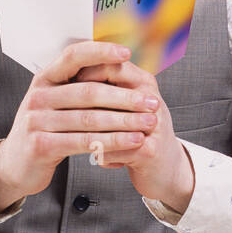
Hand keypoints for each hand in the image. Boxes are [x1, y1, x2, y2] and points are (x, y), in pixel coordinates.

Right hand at [0, 41, 159, 215]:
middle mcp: (38, 96)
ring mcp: (37, 120)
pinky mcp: (41, 145)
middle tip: (151, 102)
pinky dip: (112, 142)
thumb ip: (77, 86)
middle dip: (125, 97)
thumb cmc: (45, 130)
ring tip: (148, 123)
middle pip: (89, 91)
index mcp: (44, 79)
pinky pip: (84, 142)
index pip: (72, 56)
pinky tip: (131, 141)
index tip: (126, 53)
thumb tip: (117, 65)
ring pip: (90, 119)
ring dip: (124, 121)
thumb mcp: (55, 102)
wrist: (16, 165)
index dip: (100, 52)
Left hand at [73, 54, 195, 212]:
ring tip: (74, 138)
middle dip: (82, 105)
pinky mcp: (150, 152)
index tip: (65, 86)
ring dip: (89, 132)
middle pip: (109, 92)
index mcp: (143, 82)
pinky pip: (114, 150)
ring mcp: (153, 126)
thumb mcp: (128, 104)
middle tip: (66, 112)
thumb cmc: (140, 133)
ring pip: (109, 124)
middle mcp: (151, 100)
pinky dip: (101, 156)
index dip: (83, 74)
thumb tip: (70, 70)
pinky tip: (97, 158)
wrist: (166, 167)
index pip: (110, 65)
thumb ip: (107, 86)